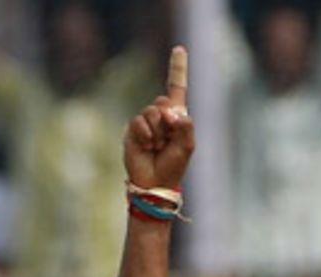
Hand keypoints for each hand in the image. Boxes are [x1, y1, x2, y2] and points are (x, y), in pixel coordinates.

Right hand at [124, 45, 193, 192]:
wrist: (154, 183)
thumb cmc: (173, 166)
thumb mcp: (187, 146)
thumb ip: (185, 125)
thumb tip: (169, 112)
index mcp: (176, 117)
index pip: (176, 88)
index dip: (177, 69)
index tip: (179, 49)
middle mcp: (160, 116)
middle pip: (164, 102)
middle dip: (169, 122)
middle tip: (167, 141)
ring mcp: (145, 121)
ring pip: (152, 112)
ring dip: (158, 132)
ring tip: (157, 147)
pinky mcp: (133, 128)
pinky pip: (140, 122)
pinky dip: (146, 136)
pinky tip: (147, 147)